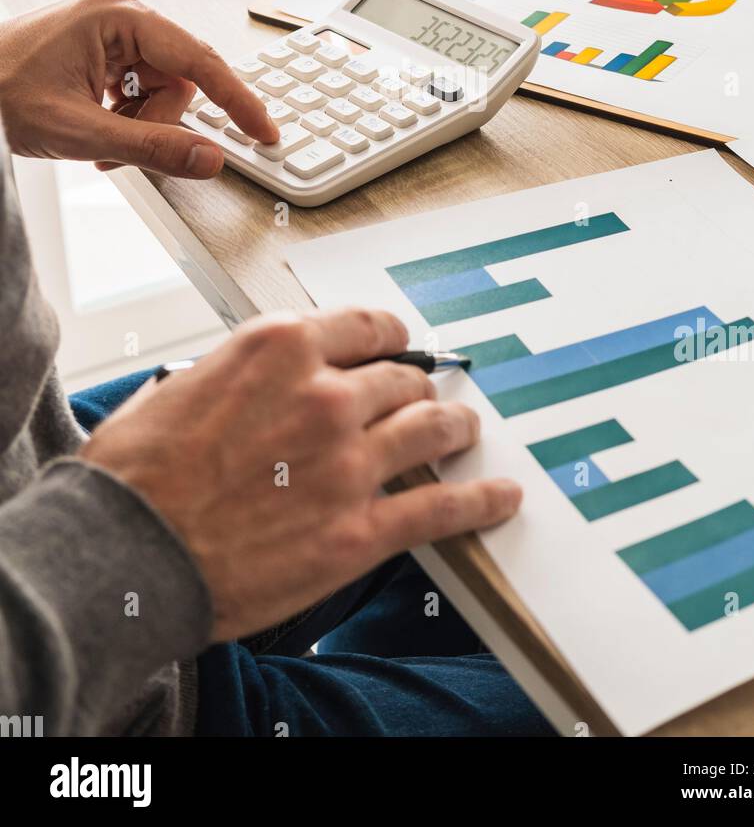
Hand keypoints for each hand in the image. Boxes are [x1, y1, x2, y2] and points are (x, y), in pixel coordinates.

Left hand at [0, 0, 277, 176]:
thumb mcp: (78, 132)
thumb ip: (150, 147)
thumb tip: (207, 158)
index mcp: (117, 15)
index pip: (198, 60)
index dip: (236, 100)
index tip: (263, 130)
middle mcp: (120, 13)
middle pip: (179, 78)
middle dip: (157, 120)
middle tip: (120, 148)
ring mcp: (112, 29)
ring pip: (162, 88)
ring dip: (139, 123)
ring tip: (98, 139)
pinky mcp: (104, 47)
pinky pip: (140, 87)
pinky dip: (126, 115)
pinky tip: (97, 125)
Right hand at [81, 309, 521, 640]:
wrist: (125, 554)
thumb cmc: (137, 477)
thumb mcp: (181, 387)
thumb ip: (237, 374)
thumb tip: (252, 381)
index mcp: (280, 349)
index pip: (367, 327)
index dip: (391, 337)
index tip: (398, 344)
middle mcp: (325, 395)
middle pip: (404, 377)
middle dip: (417, 385)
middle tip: (425, 395)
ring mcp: (349, 462)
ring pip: (432, 428)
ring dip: (455, 427)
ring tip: (465, 430)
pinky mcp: (359, 529)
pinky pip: (442, 508)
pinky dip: (480, 502)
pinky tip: (500, 497)